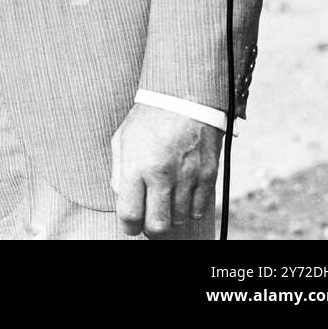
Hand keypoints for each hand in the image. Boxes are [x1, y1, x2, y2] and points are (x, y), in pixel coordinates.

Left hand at [111, 102, 222, 236]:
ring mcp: (188, 177)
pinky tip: (182, 197)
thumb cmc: (148, 117)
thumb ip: (119, 172)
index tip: (130, 225)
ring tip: (165, 202)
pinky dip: (189, 210)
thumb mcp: (122, 139)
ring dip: (170, 217)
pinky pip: (199, 210)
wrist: (184, 97)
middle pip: (158, 226)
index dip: (128, 227)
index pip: (130, 214)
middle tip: (148, 222)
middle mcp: (162, 175)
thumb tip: (122, 197)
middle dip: (150, 230)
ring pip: (179, 220)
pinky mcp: (208, 176)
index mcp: (137, 165)